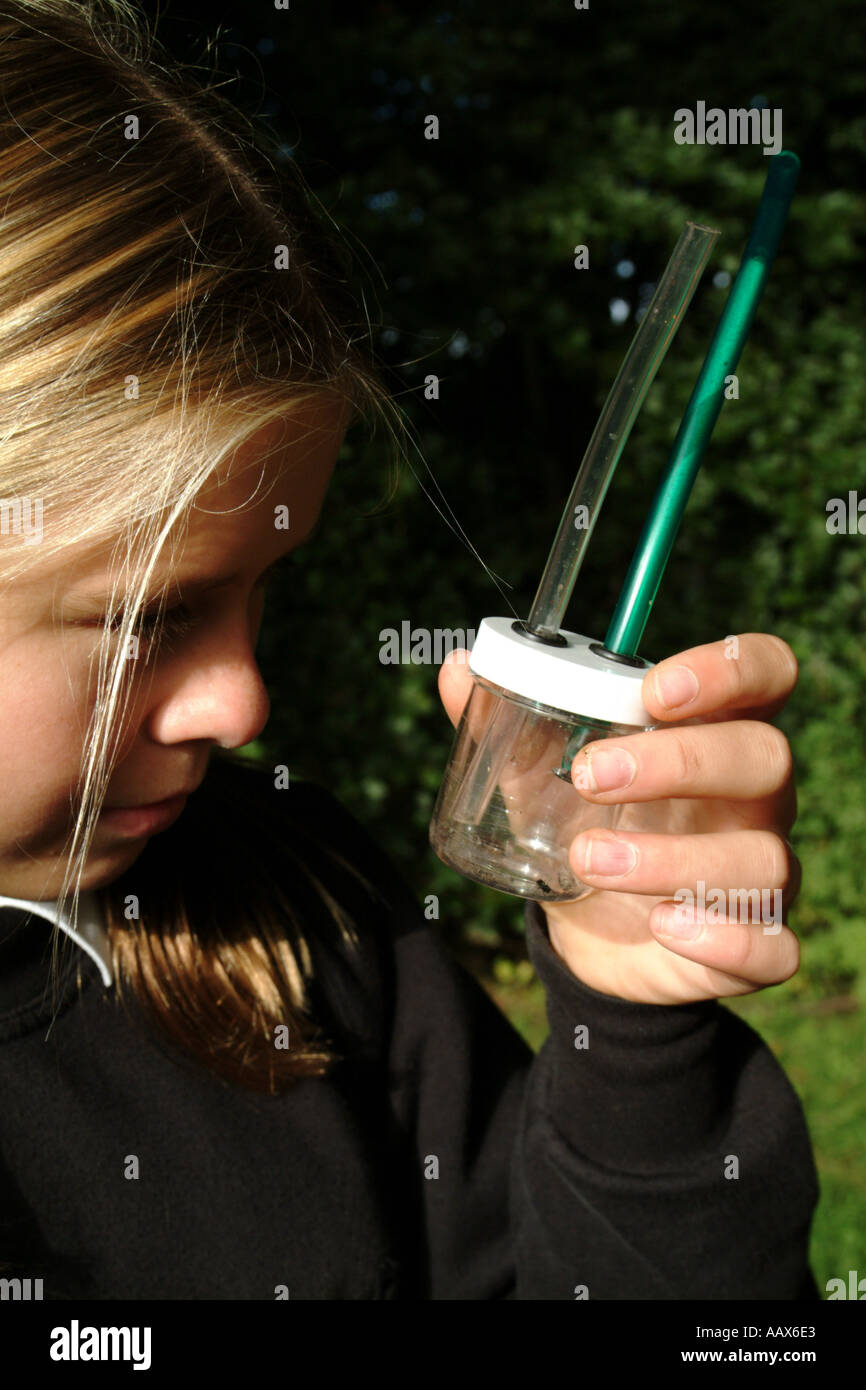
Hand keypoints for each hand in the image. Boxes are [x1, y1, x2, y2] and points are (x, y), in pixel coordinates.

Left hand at [437, 634, 801, 1004]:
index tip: (655, 691)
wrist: (590, 936)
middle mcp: (756, 796)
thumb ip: (504, 723)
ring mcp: (765, 871)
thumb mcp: (539, 775)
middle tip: (588, 777)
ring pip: (764, 858)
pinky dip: (721, 937)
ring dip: (670, 859)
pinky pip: (775, 947)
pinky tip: (663, 926)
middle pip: (767, 756)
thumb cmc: (584, 826)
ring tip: (586, 861)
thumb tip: (453, 665)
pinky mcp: (758, 945)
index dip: (729, 669)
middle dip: (679, 761)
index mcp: (717, 731)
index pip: (765, 673)